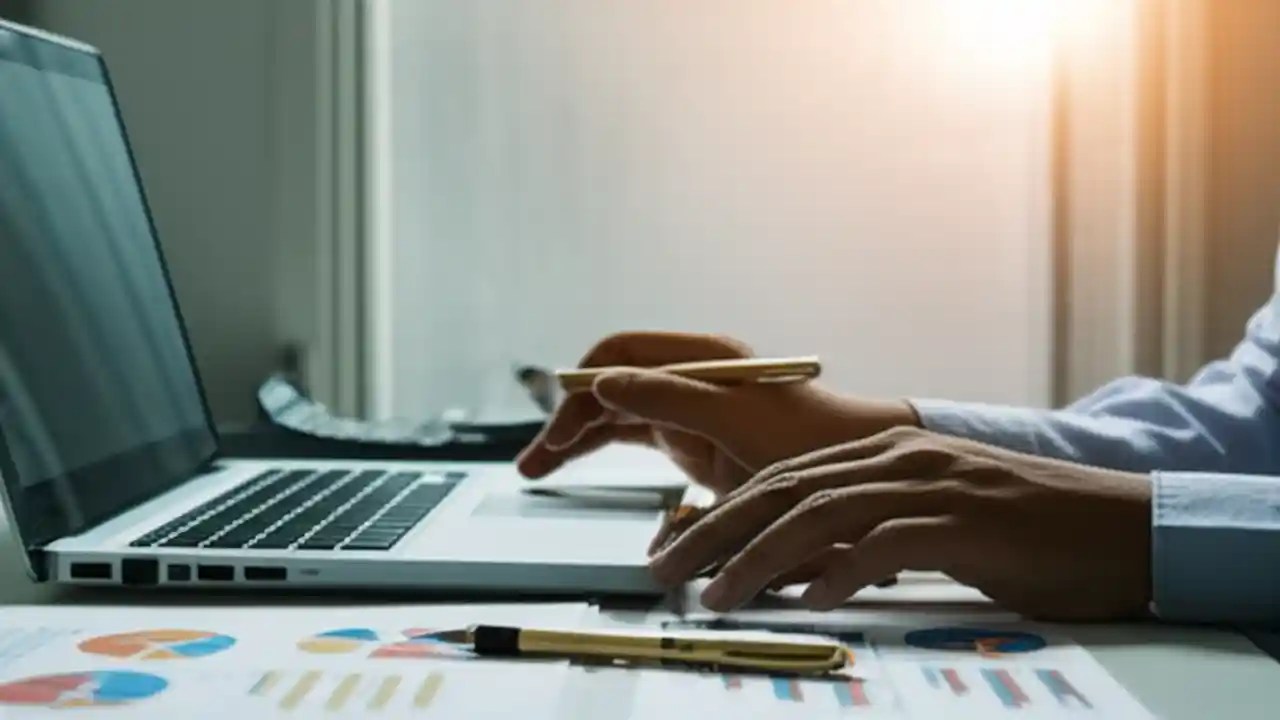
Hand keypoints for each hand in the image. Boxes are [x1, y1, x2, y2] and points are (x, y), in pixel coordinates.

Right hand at [516, 332, 917, 497]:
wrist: (855, 475)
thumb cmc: (808, 444)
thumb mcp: (736, 423)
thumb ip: (668, 398)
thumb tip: (601, 383)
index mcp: (702, 358)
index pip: (620, 354)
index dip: (583, 385)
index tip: (560, 426)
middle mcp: (690, 376)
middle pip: (609, 386)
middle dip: (567, 419)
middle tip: (534, 463)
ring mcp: (689, 407)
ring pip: (614, 413)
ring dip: (575, 437)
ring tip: (535, 469)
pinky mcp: (692, 439)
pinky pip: (632, 436)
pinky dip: (600, 448)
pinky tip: (573, 465)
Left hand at [649, 426, 1153, 620]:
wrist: (1118, 526)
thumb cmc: (1021, 533)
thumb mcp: (930, 524)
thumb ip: (864, 535)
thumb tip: (796, 572)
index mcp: (884, 453)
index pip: (780, 481)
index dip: (718, 513)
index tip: (674, 549)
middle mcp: (898, 458)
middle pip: (782, 491)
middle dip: (713, 531)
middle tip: (664, 570)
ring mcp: (932, 485)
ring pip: (820, 513)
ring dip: (759, 558)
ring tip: (716, 596)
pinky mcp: (966, 522)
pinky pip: (888, 544)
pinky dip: (841, 571)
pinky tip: (809, 600)